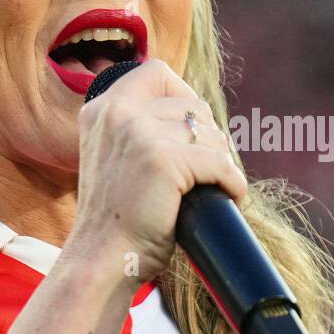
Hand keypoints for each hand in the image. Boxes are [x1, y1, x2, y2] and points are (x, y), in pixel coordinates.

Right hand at [64, 59, 247, 282]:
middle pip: (193, 106)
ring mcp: (139, 133)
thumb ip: (137, 131)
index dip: (185, 96)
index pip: (157, 73)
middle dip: (209, 138)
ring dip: (220, 162)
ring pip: (210, 135)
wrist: (101, 261)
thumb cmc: (116, 220)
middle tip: (205, 172)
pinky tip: (228, 197)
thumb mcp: (115, 158)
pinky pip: (221, 163)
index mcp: (102, 109)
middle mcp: (117, 112)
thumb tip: (195, 117)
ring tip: (210, 189)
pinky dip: (232, 183)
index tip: (192, 131)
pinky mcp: (163, 160)